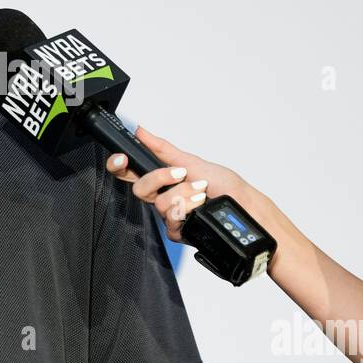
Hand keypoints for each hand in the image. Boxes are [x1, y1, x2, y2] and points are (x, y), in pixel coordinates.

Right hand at [104, 125, 266, 241]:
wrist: (243, 206)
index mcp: (162, 179)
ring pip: (160, 204)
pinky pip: (171, 220)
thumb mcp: (191, 161)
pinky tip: (200, 205)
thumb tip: (141, 131)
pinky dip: (188, 208)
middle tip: (180, 173)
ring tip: (201, 191)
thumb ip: (162, 149)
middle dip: (160, 178)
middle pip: (140, 189)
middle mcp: (163, 197)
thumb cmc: (223, 185)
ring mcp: (169, 215)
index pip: (131, 172)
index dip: (119, 166)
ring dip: (184, 194)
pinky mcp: (178, 231)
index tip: (121, 158)